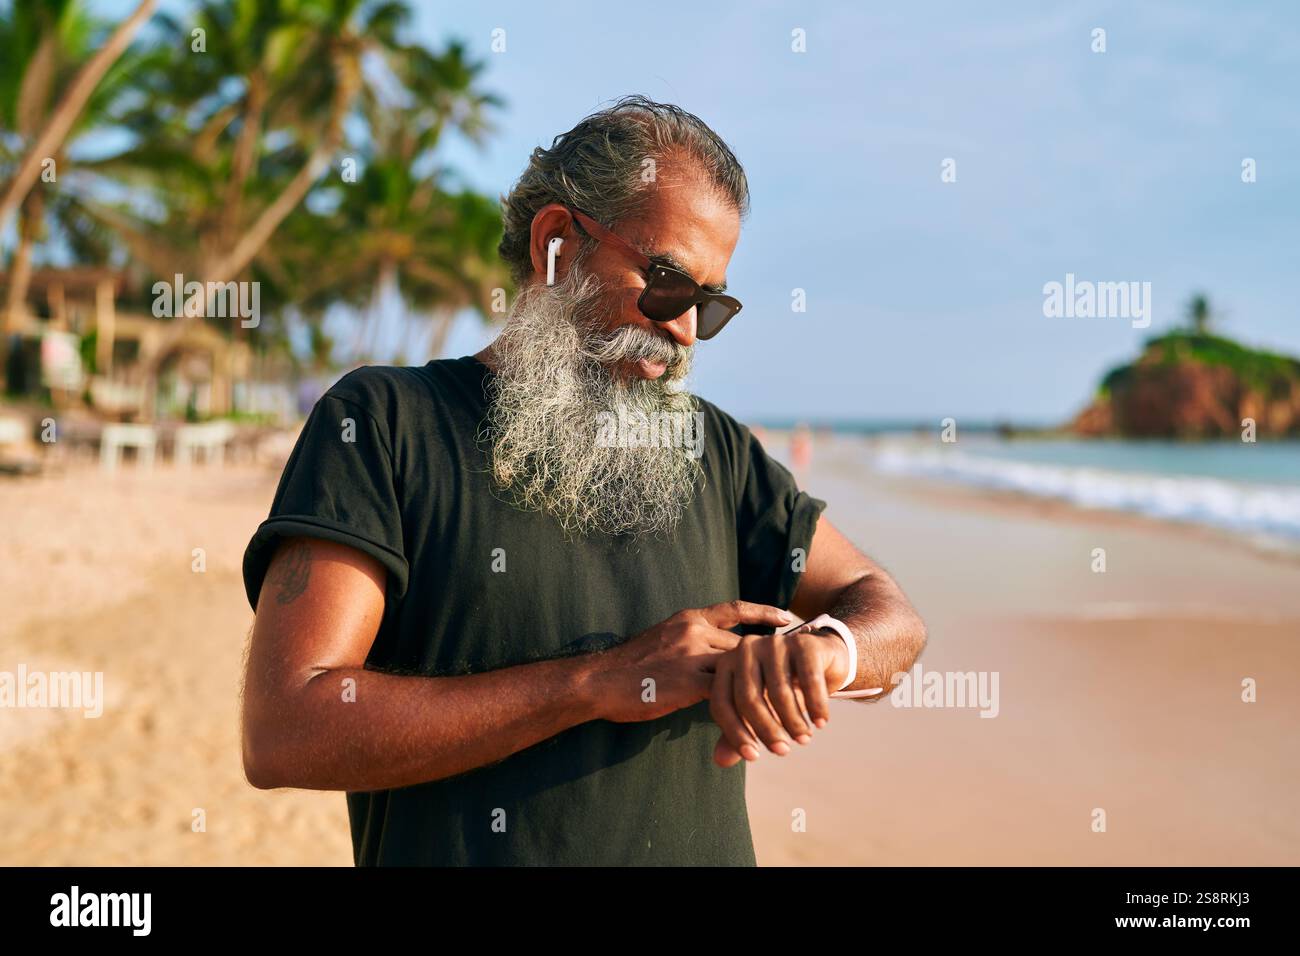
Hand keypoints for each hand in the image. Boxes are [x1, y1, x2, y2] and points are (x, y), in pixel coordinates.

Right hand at [592, 601, 794, 722]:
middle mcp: (694, 631)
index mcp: (688, 619)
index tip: (785, 617)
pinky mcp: (688, 683)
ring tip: (783, 706)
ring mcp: (692, 656)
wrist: (600, 679)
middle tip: (790, 678)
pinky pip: (726, 696)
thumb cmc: (626, 666)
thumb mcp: (661, 640)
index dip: (761, 613)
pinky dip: (741, 710)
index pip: (733, 609)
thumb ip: (688, 644)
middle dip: (766, 663)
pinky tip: (754, 725)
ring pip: (739, 671)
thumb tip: (709, 657)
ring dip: (760, 689)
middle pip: (743, 646)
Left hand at [709, 624, 849, 766]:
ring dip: (793, 722)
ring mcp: (774, 642)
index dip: (735, 733)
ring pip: (779, 691)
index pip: (722, 703)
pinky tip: (821, 722)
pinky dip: (816, 705)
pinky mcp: (803, 643)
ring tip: (804, 739)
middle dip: (766, 730)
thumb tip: (720, 761)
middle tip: (783, 751)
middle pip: (748, 698)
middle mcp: (746, 649)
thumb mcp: (760, 711)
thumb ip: (738, 733)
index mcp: (727, 664)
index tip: (753, 757)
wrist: (819, 660)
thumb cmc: (783, 689)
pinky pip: (809, 680)